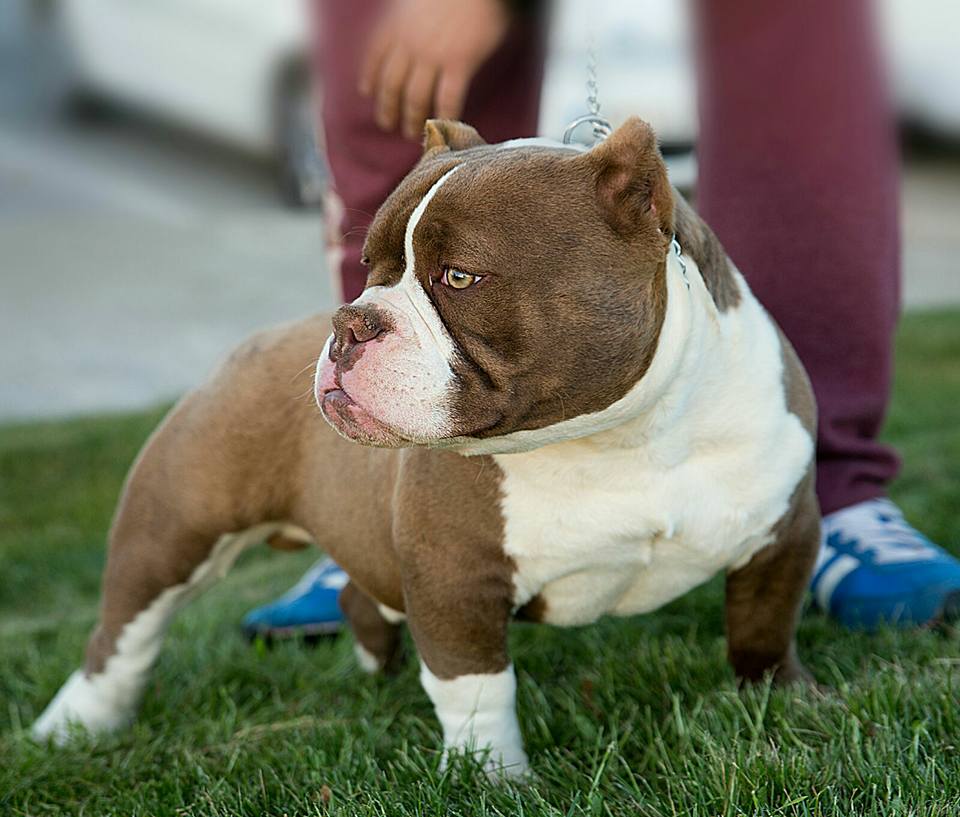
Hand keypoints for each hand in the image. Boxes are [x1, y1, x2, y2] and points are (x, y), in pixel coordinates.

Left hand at [358, 0, 510, 138]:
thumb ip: (409, 15)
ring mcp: (434, 56)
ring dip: (413, 120)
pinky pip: (447, 98)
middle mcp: (410, 44)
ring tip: (413, 133)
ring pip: (415, 98)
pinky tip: (444, 125)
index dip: (370, 77)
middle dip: (388, 109)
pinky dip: (445, 116)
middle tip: (389, 126)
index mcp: (398, 25)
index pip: (376, 56)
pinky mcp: (459, 63)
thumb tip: (410, 26)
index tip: (367, 92)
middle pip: (392, 85)